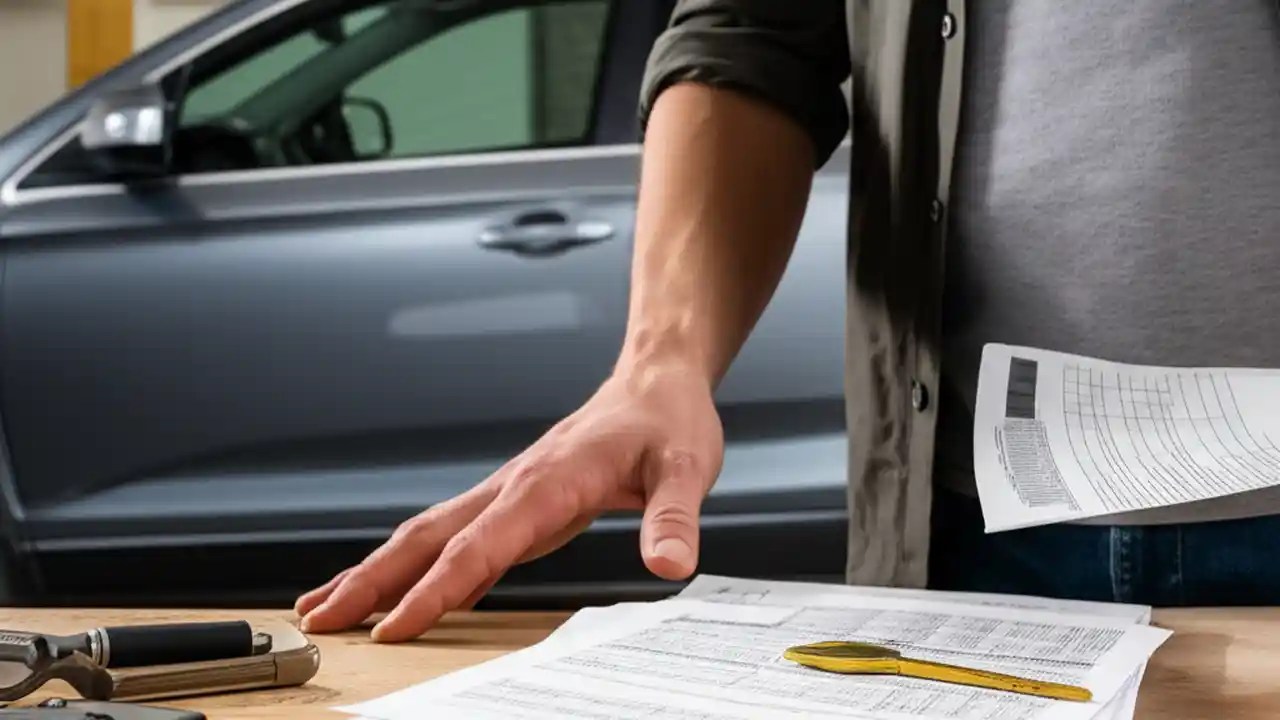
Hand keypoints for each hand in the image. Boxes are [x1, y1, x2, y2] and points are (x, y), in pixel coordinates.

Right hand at [293, 363, 724, 641]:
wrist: (655, 382)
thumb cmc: (667, 422)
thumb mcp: (685, 469)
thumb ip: (673, 518)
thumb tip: (668, 564)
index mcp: (546, 482)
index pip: (479, 545)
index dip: (435, 590)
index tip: (393, 626)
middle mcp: (513, 486)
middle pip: (424, 537)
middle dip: (369, 581)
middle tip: (317, 621)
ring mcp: (507, 493)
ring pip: (426, 535)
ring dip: (375, 572)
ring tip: (327, 608)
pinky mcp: (514, 502)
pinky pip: (453, 539)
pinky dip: (416, 569)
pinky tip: (401, 597)